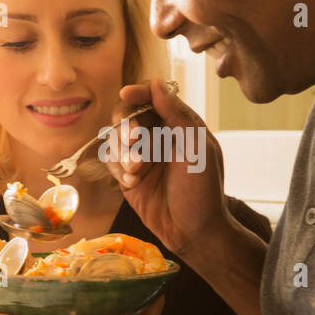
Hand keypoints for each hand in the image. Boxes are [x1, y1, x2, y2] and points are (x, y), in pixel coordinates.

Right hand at [104, 76, 230, 261]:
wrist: (194, 232)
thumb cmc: (203, 190)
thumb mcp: (195, 148)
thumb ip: (177, 113)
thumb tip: (157, 82)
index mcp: (180, 124)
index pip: (153, 97)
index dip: (138, 93)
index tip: (127, 95)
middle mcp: (159, 137)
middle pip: (128, 114)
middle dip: (127, 125)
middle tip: (134, 140)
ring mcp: (142, 156)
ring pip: (116, 138)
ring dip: (122, 152)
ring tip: (136, 171)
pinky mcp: (128, 176)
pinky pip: (111, 162)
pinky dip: (118, 169)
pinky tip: (132, 183)